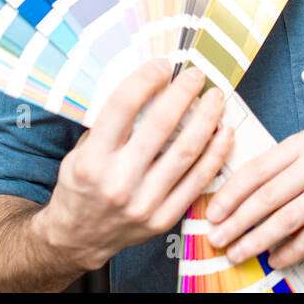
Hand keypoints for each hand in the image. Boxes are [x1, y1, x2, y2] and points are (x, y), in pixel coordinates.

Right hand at [33, 60, 234, 272]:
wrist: (79, 238)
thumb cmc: (82, 185)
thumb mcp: (81, 151)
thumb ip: (111, 124)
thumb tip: (150, 85)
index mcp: (92, 160)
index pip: (122, 107)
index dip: (146, 80)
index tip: (163, 65)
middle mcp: (118, 182)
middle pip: (160, 126)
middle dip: (183, 93)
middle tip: (197, 75)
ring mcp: (144, 203)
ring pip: (186, 152)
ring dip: (207, 119)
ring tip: (216, 98)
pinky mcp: (164, 219)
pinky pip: (198, 181)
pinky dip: (216, 154)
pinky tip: (225, 132)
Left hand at [204, 129, 303, 269]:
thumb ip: (277, 171)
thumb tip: (233, 199)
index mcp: (303, 143)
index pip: (258, 169)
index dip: (232, 194)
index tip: (213, 213)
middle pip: (269, 195)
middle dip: (238, 221)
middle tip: (219, 238)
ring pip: (288, 218)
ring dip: (258, 239)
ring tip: (239, 252)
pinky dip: (290, 251)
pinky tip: (275, 258)